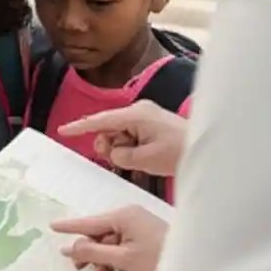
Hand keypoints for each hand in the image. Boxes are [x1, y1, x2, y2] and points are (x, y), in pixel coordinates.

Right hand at [51, 205, 168, 270]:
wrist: (192, 259)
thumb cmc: (157, 256)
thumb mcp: (122, 258)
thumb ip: (93, 253)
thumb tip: (68, 248)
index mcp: (122, 216)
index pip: (88, 222)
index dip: (69, 226)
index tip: (52, 226)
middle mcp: (127, 215)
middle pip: (98, 233)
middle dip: (89, 252)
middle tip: (79, 269)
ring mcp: (136, 222)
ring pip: (109, 241)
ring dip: (102, 258)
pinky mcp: (143, 232)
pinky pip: (121, 242)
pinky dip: (114, 256)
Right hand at [58, 100, 187, 176]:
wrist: (208, 150)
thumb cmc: (179, 152)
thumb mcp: (145, 159)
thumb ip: (121, 154)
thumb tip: (112, 150)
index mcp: (136, 114)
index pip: (100, 120)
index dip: (80, 127)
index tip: (63, 131)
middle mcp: (138, 111)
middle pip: (109, 126)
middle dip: (108, 143)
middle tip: (118, 159)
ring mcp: (146, 116)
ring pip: (119, 133)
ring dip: (121, 148)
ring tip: (137, 160)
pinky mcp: (152, 124)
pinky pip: (131, 134)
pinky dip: (130, 146)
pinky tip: (142, 156)